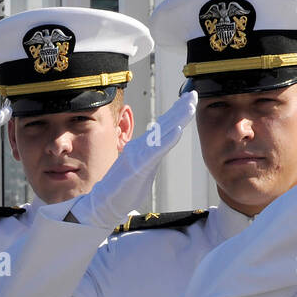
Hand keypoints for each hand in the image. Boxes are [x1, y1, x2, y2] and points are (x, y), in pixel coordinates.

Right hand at [68, 91, 197, 230]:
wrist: (103, 204)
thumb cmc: (122, 190)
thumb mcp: (140, 171)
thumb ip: (148, 160)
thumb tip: (154, 153)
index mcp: (144, 148)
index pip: (164, 127)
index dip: (177, 113)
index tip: (189, 100)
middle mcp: (142, 147)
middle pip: (165, 124)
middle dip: (180, 109)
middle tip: (193, 93)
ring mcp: (140, 155)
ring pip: (162, 134)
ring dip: (177, 119)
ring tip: (190, 106)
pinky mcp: (138, 166)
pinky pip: (156, 152)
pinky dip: (167, 140)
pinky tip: (178, 131)